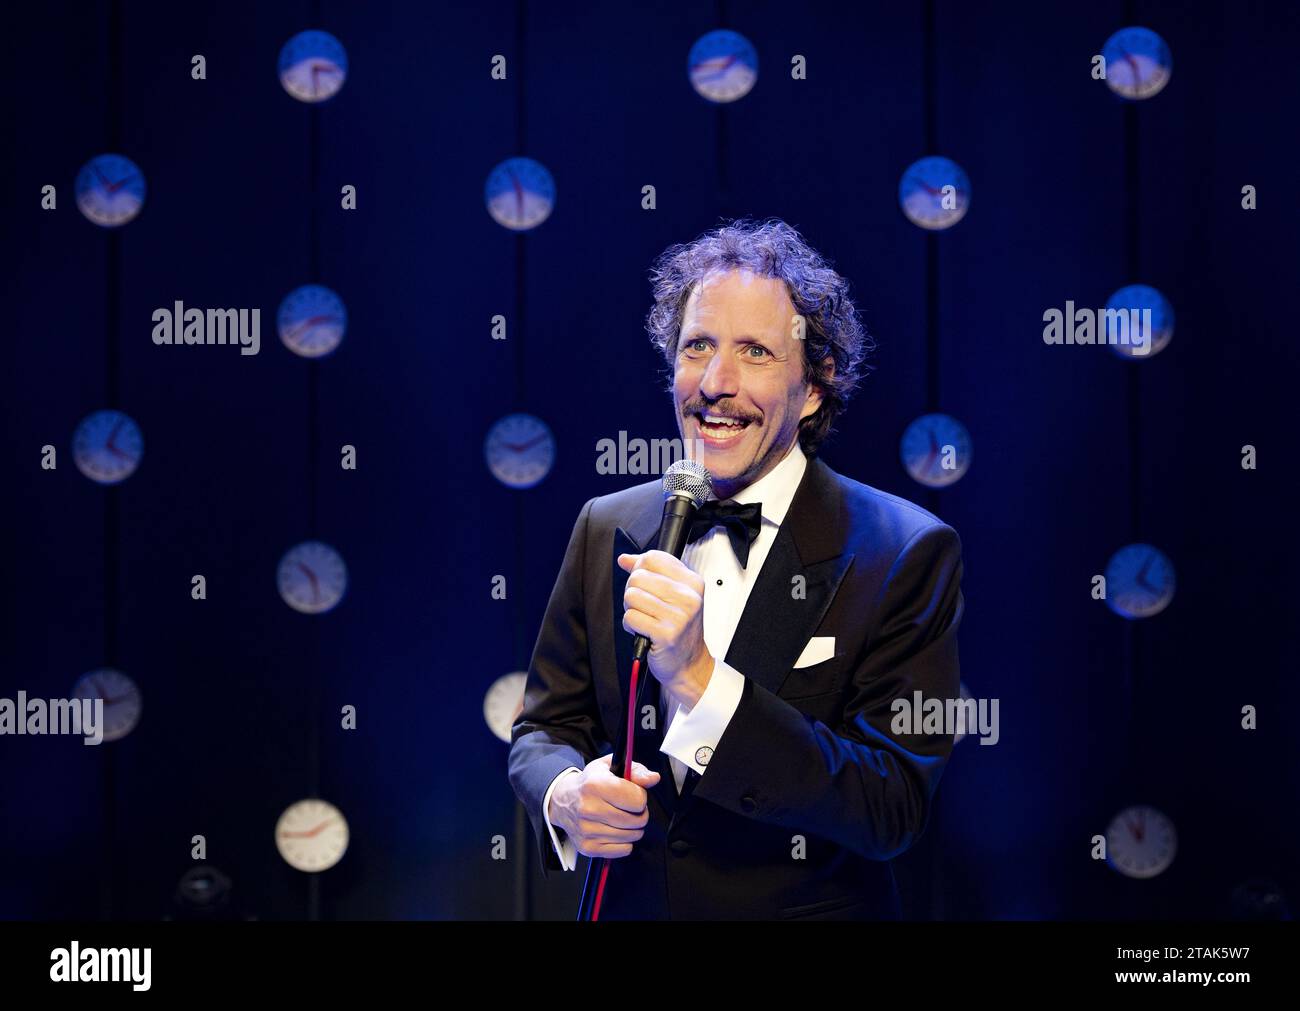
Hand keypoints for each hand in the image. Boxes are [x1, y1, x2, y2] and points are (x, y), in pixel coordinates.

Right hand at [549, 754, 659, 858]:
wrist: (562, 801)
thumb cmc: (589, 783)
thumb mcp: (609, 767)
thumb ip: (636, 771)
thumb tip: (653, 779)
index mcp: (595, 785)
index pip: (638, 799)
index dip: (640, 795)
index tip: (631, 793)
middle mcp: (589, 809)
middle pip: (637, 820)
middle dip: (639, 813)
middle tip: (628, 807)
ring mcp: (587, 830)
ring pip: (632, 836)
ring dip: (633, 828)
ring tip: (621, 817)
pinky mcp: (588, 847)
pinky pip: (624, 849)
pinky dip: (624, 841)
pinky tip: (614, 830)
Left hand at [617, 550, 713, 706]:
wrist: (689, 662)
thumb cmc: (679, 628)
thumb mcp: (672, 595)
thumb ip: (648, 572)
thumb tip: (624, 559)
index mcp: (692, 582)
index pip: (653, 558)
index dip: (640, 569)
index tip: (646, 584)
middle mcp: (688, 597)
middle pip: (638, 576)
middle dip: (633, 592)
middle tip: (645, 607)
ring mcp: (679, 616)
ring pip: (631, 596)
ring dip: (631, 609)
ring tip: (645, 619)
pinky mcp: (666, 634)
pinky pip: (630, 617)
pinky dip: (630, 625)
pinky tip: (643, 631)